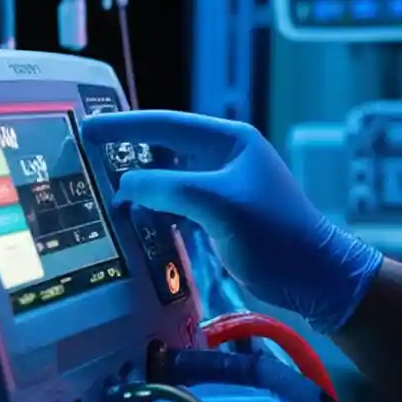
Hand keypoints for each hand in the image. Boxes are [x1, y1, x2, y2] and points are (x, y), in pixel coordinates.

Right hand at [81, 110, 382, 332]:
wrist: (316, 277)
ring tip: (101, 192)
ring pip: (169, 180)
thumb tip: (125, 184)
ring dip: (140, 187)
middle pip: (165, 149)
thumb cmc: (274, 234)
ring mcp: (222, 187)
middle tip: (85, 158)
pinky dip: (156, 211)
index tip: (88, 128)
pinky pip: (178, 205)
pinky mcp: (221, 216)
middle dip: (127, 154)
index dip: (125, 126)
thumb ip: (169, 189)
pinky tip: (134, 221)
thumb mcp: (218, 205)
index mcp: (229, 140)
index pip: (166, 125)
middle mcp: (224, 156)